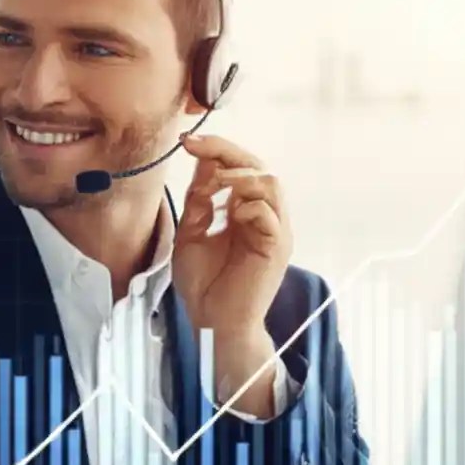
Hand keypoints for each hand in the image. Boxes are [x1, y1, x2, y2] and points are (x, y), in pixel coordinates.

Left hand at [172, 133, 291, 416]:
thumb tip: (204, 161)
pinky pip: (269, 212)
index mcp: (244, 212)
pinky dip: (248, 204)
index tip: (186, 142)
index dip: (216, 149)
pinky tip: (229, 214)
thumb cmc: (204, 285)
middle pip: (258, 166)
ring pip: (270, 183)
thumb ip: (200, 200)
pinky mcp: (277, 248)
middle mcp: (263, 217)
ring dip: (239, 175)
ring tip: (214, 182)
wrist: (211, 322)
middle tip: (197, 146)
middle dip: (227, 151)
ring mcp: (273, 231)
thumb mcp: (191, 233)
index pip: (239, 168)